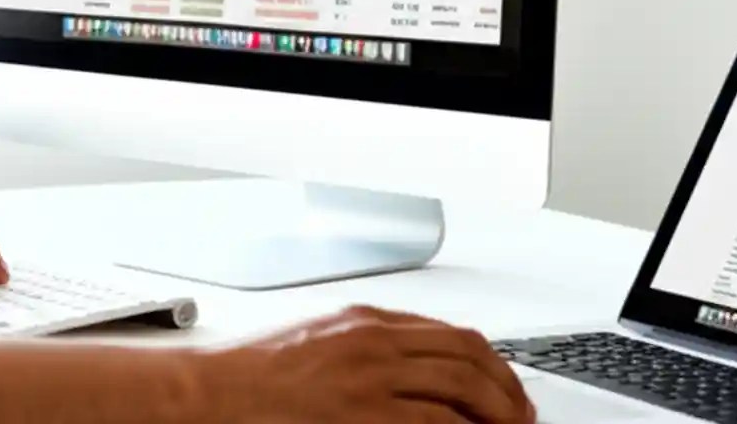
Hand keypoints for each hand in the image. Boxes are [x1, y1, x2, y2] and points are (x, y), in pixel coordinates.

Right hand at [208, 305, 534, 423]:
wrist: (215, 394)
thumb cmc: (255, 374)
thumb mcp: (319, 339)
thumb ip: (368, 344)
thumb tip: (416, 366)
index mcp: (368, 322)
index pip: (454, 336)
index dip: (493, 365)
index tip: (506, 387)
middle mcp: (376, 344)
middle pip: (469, 358)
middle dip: (507, 391)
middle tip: (521, 417)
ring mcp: (373, 380)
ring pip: (462, 390)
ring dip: (497, 415)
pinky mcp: (367, 416)